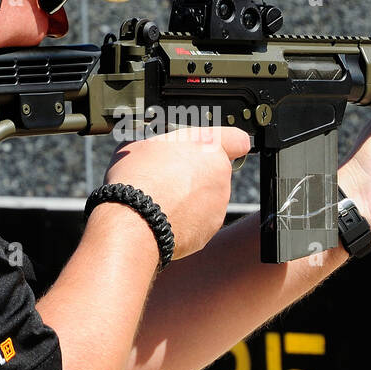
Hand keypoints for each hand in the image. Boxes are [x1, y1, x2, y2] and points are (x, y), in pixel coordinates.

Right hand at [102, 125, 251, 259]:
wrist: (133, 222)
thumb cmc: (136, 178)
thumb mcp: (138, 144)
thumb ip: (157, 144)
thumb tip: (147, 147)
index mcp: (207, 145)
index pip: (237, 140)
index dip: (228, 144)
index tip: (213, 150)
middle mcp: (220, 173)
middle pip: (216, 171)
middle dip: (197, 174)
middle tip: (168, 178)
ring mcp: (218, 204)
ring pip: (208, 197)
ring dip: (191, 198)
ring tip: (161, 201)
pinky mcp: (210, 229)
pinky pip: (200, 221)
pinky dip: (186, 220)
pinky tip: (162, 218)